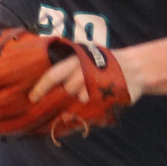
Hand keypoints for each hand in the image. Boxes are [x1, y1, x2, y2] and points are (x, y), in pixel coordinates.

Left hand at [26, 47, 144, 102]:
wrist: (134, 67)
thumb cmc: (103, 65)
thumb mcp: (85, 59)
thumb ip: (68, 73)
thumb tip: (47, 90)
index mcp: (76, 59)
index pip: (53, 74)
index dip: (41, 88)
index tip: (32, 98)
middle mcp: (85, 68)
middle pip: (68, 89)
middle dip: (71, 93)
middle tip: (80, 90)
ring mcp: (98, 81)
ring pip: (81, 98)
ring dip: (85, 98)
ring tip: (95, 91)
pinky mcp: (110, 93)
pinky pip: (94, 106)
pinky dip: (95, 105)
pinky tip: (101, 97)